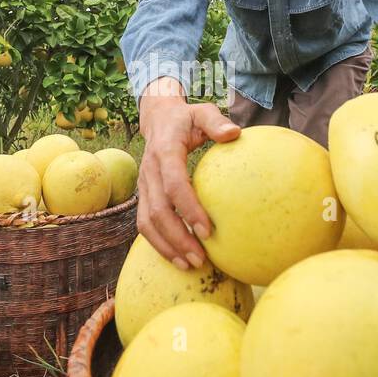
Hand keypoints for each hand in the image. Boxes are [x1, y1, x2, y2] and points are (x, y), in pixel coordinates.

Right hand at [137, 82, 240, 271]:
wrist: (157, 118)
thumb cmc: (186, 118)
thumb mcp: (202, 111)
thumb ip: (216, 121)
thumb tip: (234, 134)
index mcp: (165, 152)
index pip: (173, 185)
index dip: (188, 209)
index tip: (208, 230)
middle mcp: (149, 172)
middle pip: (158, 211)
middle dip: (178, 238)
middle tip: (201, 258)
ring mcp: (143, 186)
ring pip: (146, 223)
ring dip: (166, 247)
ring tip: (190, 265)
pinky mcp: (143, 196)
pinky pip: (145, 224)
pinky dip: (159, 244)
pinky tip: (179, 258)